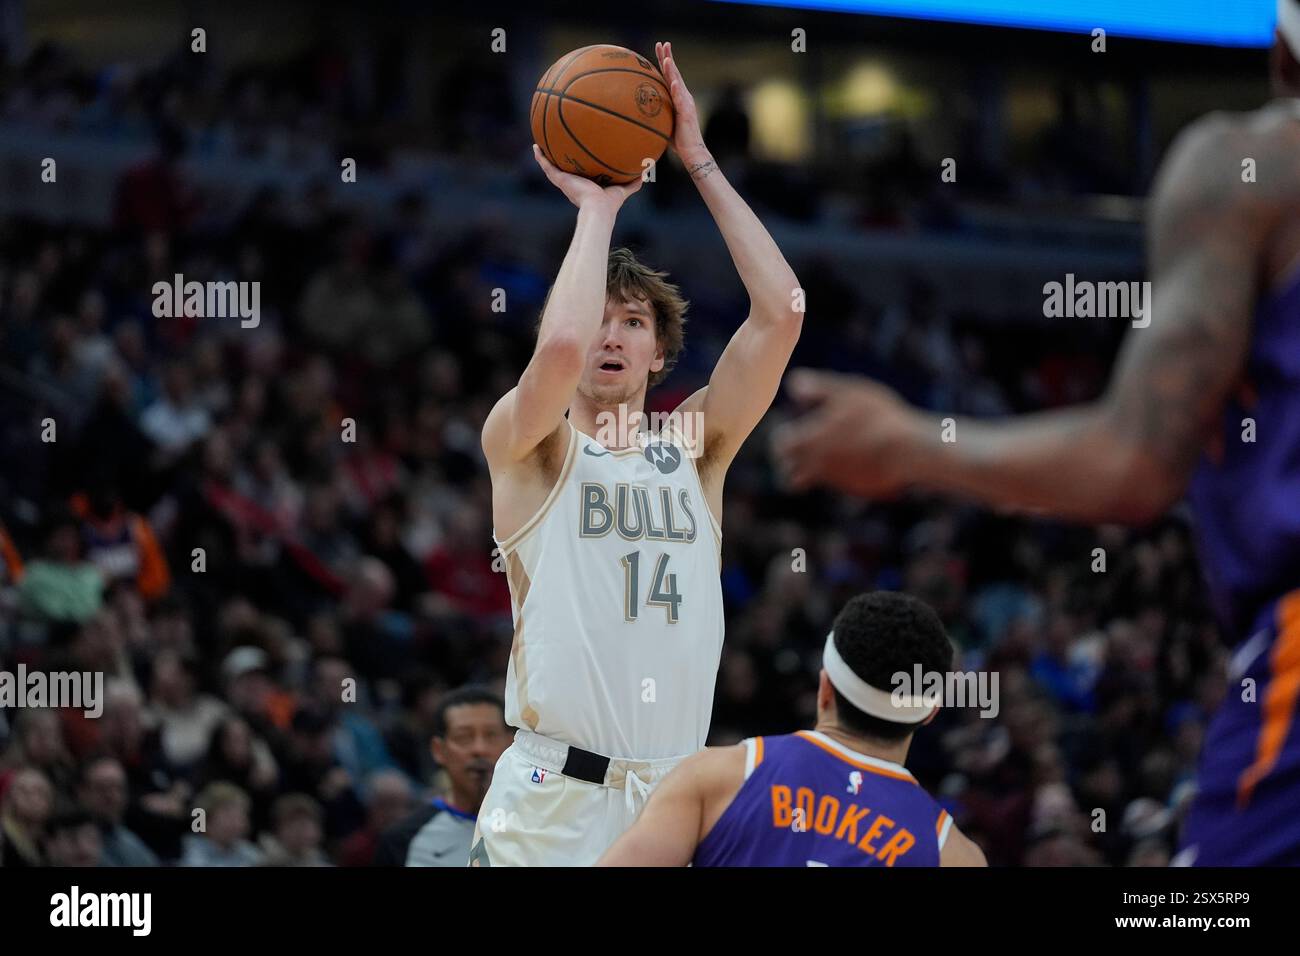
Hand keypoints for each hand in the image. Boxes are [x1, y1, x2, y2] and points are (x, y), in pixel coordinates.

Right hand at [532, 143, 642, 212]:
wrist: (598, 209)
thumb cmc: (610, 204)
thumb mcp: (623, 189)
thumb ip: (634, 182)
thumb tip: (647, 171)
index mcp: (586, 187)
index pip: (581, 175)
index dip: (579, 167)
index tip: (578, 158)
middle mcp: (573, 184)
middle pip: (565, 170)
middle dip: (562, 160)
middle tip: (558, 148)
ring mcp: (564, 182)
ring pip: (552, 167)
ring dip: (546, 156)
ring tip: (540, 144)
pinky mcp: (559, 180)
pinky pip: (547, 166)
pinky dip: (540, 157)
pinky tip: (536, 146)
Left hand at [654, 41, 708, 168]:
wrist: (692, 151)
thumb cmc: (678, 140)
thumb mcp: (663, 122)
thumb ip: (655, 113)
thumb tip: (639, 112)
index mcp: (678, 97)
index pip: (669, 75)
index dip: (665, 61)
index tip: (659, 48)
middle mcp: (683, 96)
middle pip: (674, 73)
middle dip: (668, 57)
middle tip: (662, 43)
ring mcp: (686, 103)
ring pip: (678, 83)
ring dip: (672, 70)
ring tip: (666, 58)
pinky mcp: (687, 113)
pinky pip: (680, 100)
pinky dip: (676, 90)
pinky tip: (673, 82)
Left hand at [771, 368, 921, 497]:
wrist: (909, 451)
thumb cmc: (876, 416)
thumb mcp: (846, 391)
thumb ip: (817, 387)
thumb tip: (792, 384)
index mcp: (808, 441)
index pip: (779, 445)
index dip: (782, 436)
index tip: (791, 427)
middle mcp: (816, 465)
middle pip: (786, 471)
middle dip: (788, 459)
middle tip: (800, 445)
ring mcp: (835, 481)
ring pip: (807, 482)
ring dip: (807, 470)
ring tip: (822, 454)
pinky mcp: (854, 490)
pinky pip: (835, 485)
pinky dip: (835, 475)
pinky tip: (851, 459)